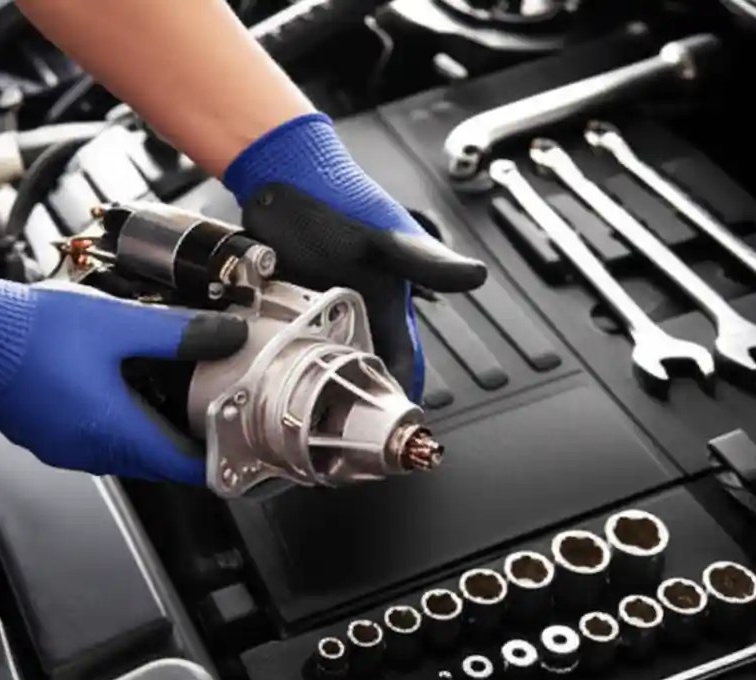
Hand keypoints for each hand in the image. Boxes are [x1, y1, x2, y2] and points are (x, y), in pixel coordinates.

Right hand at [0, 264, 247, 483]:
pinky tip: (113, 389)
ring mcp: (60, 447)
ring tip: (163, 396)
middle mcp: (86, 450)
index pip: (179, 465)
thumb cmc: (36, 328)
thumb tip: (226, 336)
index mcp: (112, 430)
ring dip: (145, 432)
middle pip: (152, 461)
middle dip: (181, 443)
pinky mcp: (42, 436)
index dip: (212, 459)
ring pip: (120, 452)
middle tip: (204, 414)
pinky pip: (89, 441)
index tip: (233, 450)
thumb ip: (179, 333)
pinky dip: (111, 425)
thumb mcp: (120, 323)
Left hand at [223, 113, 486, 398]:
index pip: (402, 362)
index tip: (385, 428)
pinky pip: (297, 339)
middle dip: (357, 394)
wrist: (286, 175)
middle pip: (365, 365)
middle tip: (339, 425)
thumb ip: (428, 264)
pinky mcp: (294, 299)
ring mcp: (326, 305)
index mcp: (389, 301)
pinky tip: (278, 365)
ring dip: (323, 377)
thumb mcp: (384, 240)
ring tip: (306, 405)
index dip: (397, 395)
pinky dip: (292, 355)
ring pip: (331, 356)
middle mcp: (360, 308)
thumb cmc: (338, 202)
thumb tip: (477, 275)